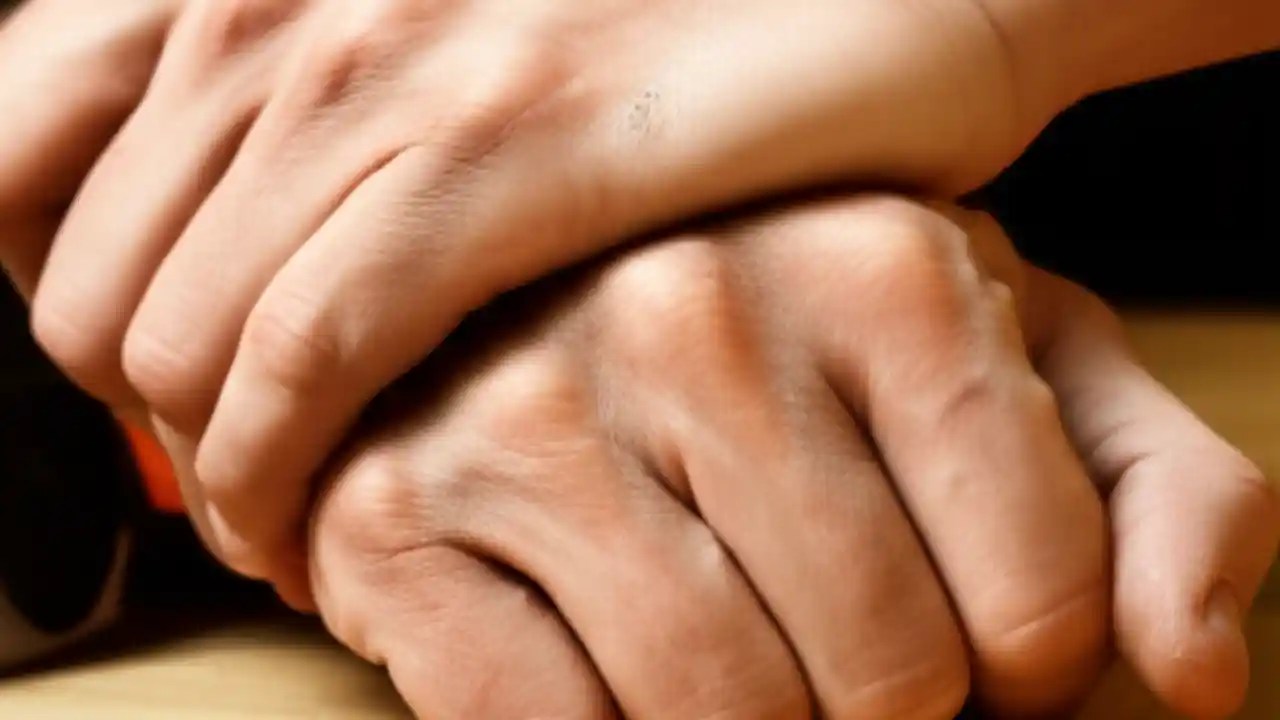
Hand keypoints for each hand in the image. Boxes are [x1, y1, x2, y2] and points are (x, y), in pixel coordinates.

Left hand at [18, 0, 1061, 583]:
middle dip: (147, 412)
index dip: (67, 294)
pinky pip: (312, 350)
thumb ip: (325, 112)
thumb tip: (238, 234)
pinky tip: (323, 523)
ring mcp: (394, 70)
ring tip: (285, 524)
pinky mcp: (515, 152)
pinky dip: (282, 468)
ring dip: (211, 465)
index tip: (160, 377)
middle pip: (94, 276)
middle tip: (242, 474)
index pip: (22, 147)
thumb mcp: (461, 34)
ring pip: (178, 333)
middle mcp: (291, 0)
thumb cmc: (687, 10)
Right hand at [305, 196, 1277, 718]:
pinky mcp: (397, 506)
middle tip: (848, 656)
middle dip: (889, 711)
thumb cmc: (813, 351)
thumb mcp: (1019, 370)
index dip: (1025, 671)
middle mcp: (695, 310)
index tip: (974, 642)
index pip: (1043, 603)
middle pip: (886, 676)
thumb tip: (1192, 675)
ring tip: (753, 661)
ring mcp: (531, 406)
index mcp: (879, 263)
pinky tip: (623, 671)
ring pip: (722, 713)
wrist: (543, 307)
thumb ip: (1153, 499)